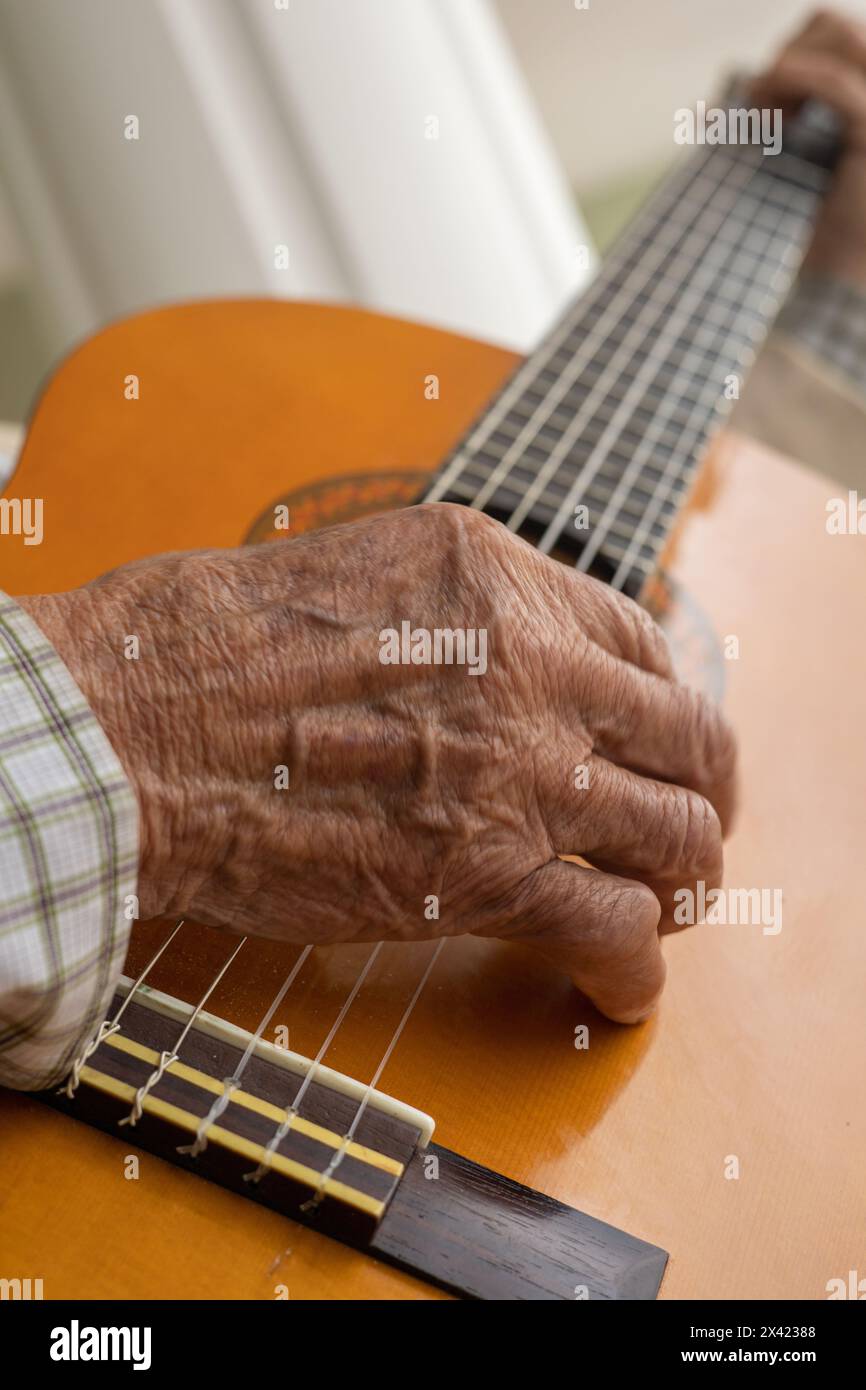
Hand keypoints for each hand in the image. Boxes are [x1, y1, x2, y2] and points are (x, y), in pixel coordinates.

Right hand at [20, 504, 735, 1024]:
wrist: (134, 732)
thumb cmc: (202, 649)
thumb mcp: (354, 570)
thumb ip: (448, 610)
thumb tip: (483, 659)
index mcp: (498, 577)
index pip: (642, 643)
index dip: (662, 705)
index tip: (651, 742)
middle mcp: (534, 665)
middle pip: (687, 737)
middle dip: (703, 793)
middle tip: (691, 829)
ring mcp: (521, 770)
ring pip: (675, 836)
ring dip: (686, 882)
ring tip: (670, 908)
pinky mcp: (487, 875)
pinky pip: (614, 929)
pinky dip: (634, 967)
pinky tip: (622, 986)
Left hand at [752, 8, 865, 286]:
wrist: (842, 286)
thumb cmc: (817, 243)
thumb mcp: (785, 175)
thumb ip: (763, 137)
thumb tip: (707, 109)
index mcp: (863, 105)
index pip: (831, 38)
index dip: (787, 58)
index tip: (754, 109)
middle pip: (833, 26)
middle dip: (787, 54)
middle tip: (756, 112)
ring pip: (838, 35)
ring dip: (786, 66)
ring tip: (759, 116)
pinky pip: (835, 82)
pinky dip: (792, 81)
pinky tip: (758, 110)